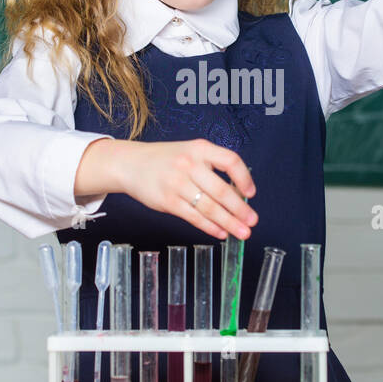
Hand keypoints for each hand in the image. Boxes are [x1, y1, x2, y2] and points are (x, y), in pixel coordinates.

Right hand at [79, 138, 257, 238]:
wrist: (130, 164)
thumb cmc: (165, 160)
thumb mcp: (190, 153)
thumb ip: (211, 168)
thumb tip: (237, 195)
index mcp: (200, 149)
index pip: (230, 161)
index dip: (244, 178)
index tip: (251, 194)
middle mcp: (189, 164)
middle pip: (222, 190)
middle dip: (240, 209)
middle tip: (252, 221)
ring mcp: (177, 183)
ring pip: (209, 207)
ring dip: (229, 222)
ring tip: (242, 232)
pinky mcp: (167, 201)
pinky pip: (194, 217)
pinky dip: (210, 227)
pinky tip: (220, 233)